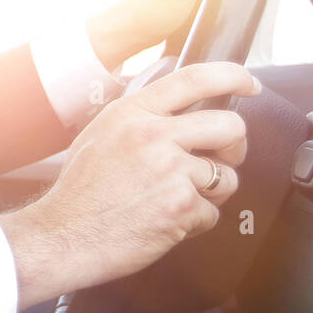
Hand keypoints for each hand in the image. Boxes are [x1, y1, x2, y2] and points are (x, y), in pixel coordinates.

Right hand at [0, 61, 260, 308]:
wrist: (63, 237)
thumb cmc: (79, 194)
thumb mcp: (99, 137)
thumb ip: (138, 120)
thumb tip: (179, 114)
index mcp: (131, 114)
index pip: (194, 79)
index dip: (232, 75)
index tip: (249, 83)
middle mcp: (152, 136)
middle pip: (228, 125)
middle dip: (235, 146)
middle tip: (223, 159)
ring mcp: (169, 171)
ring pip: (226, 175)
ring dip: (212, 193)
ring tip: (179, 201)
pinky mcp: (180, 206)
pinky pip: (212, 213)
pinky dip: (194, 223)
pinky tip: (166, 224)